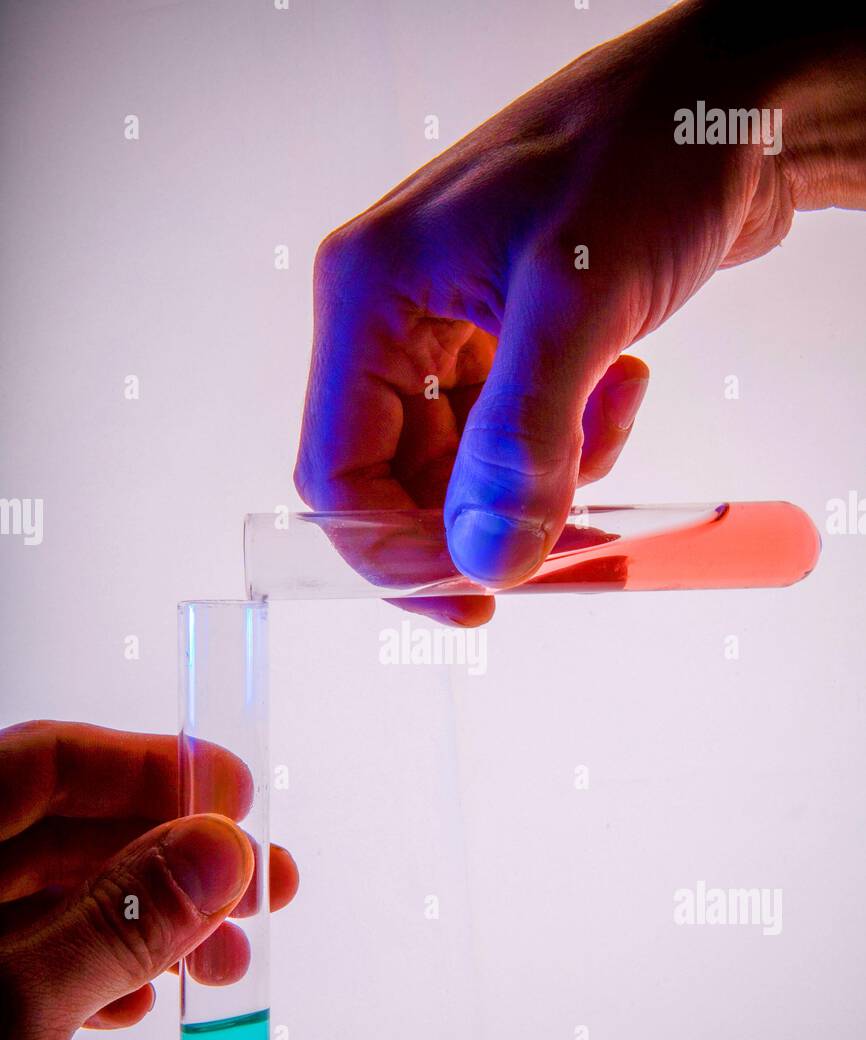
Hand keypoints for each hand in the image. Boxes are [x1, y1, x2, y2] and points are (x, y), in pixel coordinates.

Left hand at [0, 720, 297, 1039]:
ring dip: (156, 926)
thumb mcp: (11, 1012)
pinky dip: (109, 978)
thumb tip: (214, 852)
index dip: (142, 765)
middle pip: (64, 835)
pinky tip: (141, 1002)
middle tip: (257, 881)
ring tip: (224, 956)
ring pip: (65, 907)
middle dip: (171, 856)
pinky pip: (48, 969)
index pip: (40, 765)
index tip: (230, 791)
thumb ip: (119, 923)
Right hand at [294, 0, 864, 623]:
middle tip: (565, 539)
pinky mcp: (510, 341)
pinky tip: (619, 385)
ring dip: (541, 477)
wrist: (731, 102)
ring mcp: (453, 330)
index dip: (397, 552)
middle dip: (483, 518)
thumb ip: (523, 437)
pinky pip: (517, 436)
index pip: (337, 473)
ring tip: (608, 418)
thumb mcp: (577, 297)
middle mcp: (397, 318)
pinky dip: (572, 442)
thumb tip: (488, 558)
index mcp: (370, 297)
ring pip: (467, 468)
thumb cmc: (647, 151)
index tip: (477, 592)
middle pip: (401, 481)